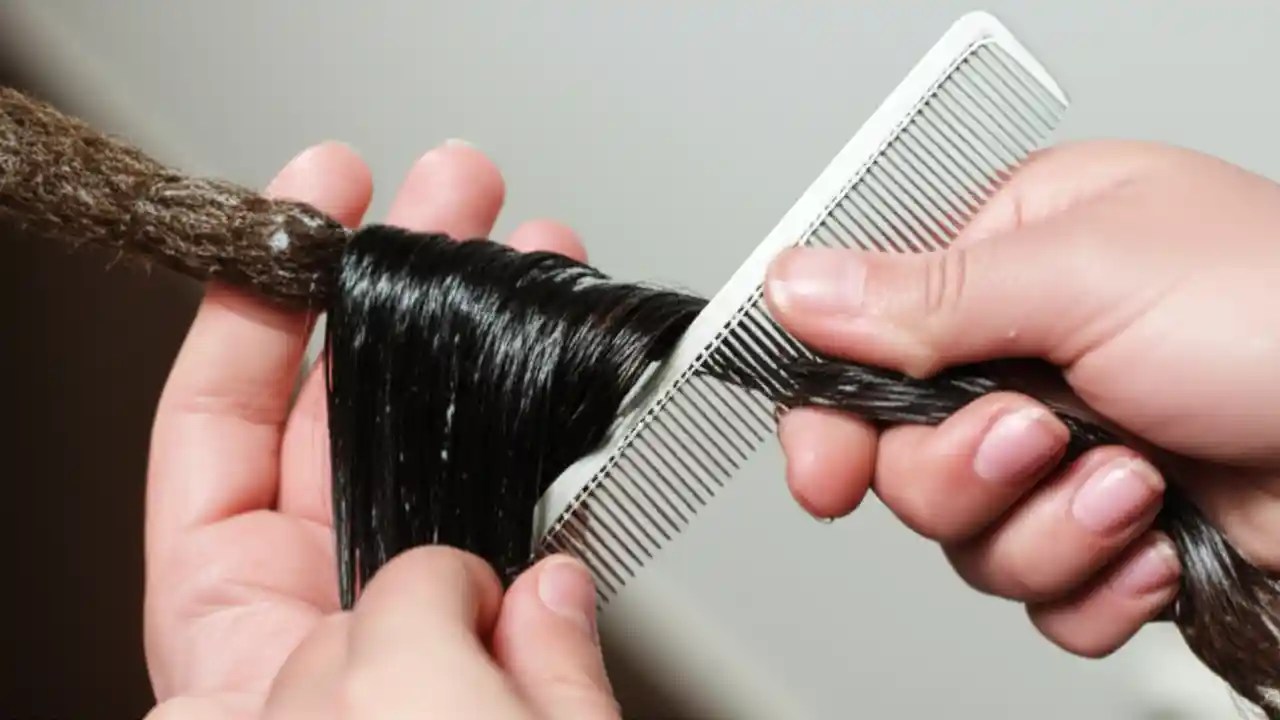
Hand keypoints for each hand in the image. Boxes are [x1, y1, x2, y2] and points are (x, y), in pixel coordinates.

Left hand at [142, 139, 611, 717]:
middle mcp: (333, 662)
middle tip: (446, 207)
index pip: (212, 457)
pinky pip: (544, 554)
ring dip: (500, 366)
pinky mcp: (524, 682)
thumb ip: (424, 629)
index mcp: (239, 672)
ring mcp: (435, 666)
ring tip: (540, 269)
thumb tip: (503, 577)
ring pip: (459, 477)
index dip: (251, 323)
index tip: (301, 225)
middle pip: (344, 436)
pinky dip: (571, 474)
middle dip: (398, 303)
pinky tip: (590, 404)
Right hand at [764, 140, 1279, 657]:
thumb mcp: (1089, 275)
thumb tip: (794, 285)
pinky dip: (1095, 585)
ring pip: (965, 538)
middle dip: (966, 473)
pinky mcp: (1107, 531)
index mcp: (1005, 264)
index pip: (859, 341)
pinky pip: (1040, 595)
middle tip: (1039, 438)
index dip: (828, 416)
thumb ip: (924, 293)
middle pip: (899, 459)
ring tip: (1133, 480)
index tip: (827, 473)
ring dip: (1048, 529)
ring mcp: (1065, 450)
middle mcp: (1025, 359)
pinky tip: (1152, 543)